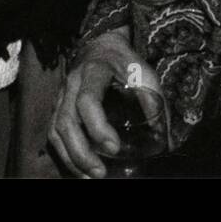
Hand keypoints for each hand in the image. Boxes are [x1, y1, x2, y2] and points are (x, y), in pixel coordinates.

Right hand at [48, 28, 158, 177]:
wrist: (100, 45)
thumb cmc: (125, 61)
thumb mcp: (144, 73)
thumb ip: (155, 102)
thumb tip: (167, 140)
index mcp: (93, 72)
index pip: (88, 100)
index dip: (97, 125)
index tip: (114, 148)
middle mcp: (71, 84)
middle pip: (66, 120)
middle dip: (81, 151)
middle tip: (100, 173)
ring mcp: (61, 96)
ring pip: (56, 130)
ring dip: (71, 157)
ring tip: (90, 177)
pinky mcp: (58, 107)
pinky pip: (53, 133)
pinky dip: (64, 154)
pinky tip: (79, 169)